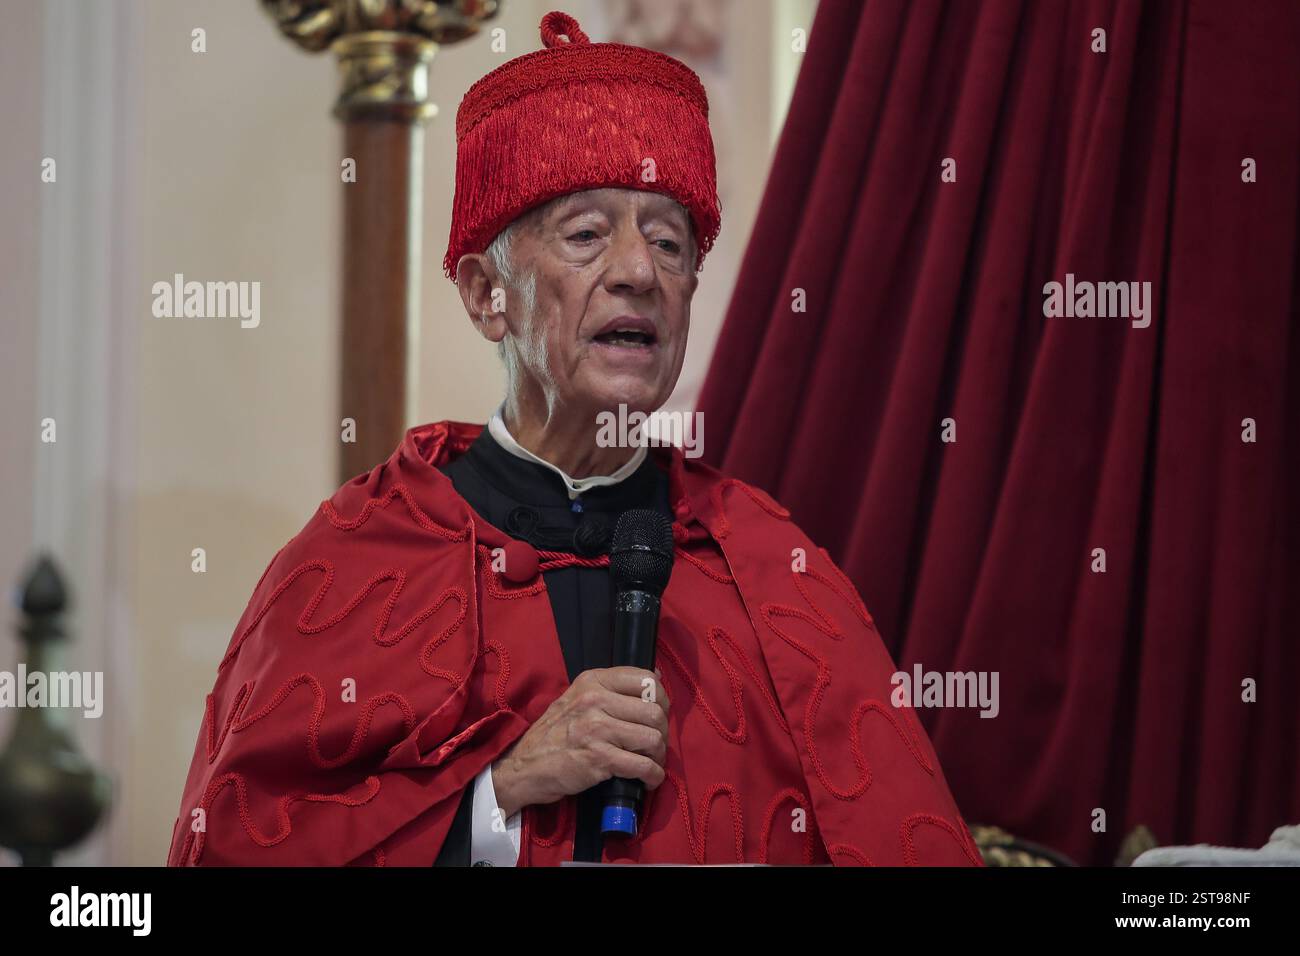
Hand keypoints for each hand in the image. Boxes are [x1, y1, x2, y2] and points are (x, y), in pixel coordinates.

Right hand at [490, 666, 669, 817]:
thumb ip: (612, 688)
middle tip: (655, 746)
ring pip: (652, 739)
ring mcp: (596, 729)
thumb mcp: (578, 698)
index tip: (659, 715)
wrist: (523, 766)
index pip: (646, 679)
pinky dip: (653, 776)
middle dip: (662, 733)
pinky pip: (642, 766)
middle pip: (654, 712)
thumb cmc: (554, 734)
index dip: (661, 699)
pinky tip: (648, 780)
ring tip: (651, 763)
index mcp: (593, 681)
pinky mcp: (598, 759)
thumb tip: (656, 678)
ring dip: (659, 757)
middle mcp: (595, 700)